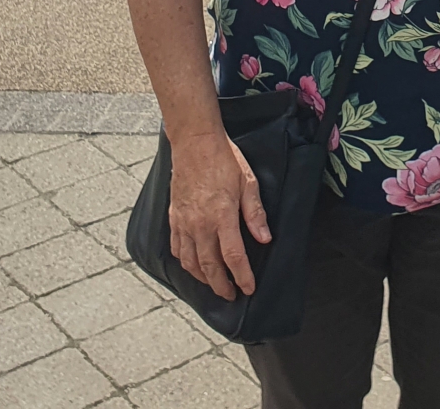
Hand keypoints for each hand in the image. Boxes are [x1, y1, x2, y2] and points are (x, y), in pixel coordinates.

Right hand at [168, 131, 270, 299]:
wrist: (194, 143)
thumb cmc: (223, 159)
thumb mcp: (248, 182)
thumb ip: (255, 213)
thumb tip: (265, 238)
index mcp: (222, 215)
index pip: (233, 257)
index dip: (242, 276)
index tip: (248, 288)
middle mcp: (200, 223)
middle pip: (210, 266)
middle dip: (221, 285)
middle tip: (230, 295)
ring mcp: (184, 222)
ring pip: (190, 262)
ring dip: (203, 278)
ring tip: (214, 284)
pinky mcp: (174, 218)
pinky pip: (176, 248)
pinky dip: (185, 262)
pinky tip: (193, 265)